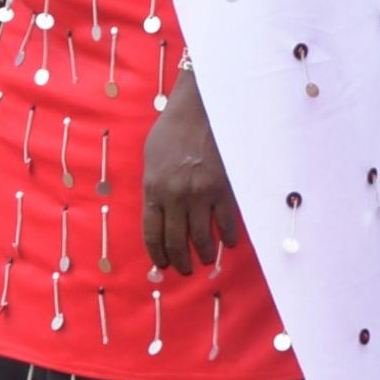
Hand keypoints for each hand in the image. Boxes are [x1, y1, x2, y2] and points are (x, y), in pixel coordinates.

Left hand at [143, 71, 242, 273]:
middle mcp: (175, 197)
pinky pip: (227, 222)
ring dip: (203, 253)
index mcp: (154, 189)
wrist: (199, 109)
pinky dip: (228, 237)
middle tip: (184, 270)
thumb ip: (154, 188)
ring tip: (205, 259)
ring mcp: (200, 195)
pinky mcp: (223, 189)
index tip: (163, 263)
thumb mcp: (151, 159)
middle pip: (176, 241)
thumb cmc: (172, 131)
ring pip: (202, 237)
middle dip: (180, 261)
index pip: (152, 234)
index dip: (158, 254)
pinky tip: (228, 243)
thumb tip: (158, 214)